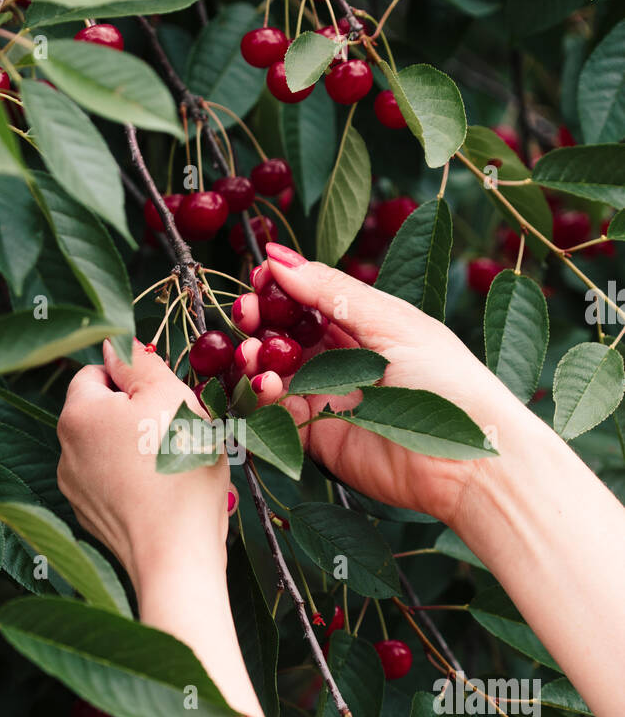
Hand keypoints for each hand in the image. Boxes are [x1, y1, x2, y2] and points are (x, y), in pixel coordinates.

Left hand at [57, 339, 230, 595]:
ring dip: (140, 450)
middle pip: (105, 413)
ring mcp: (76, 491)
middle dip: (140, 416)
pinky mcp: (94, 521)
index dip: (135, 379)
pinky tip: (167, 495)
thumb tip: (115, 344)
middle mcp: (64, 451)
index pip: (97, 373)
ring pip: (112, 451)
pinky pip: (116, 486)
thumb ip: (140, 363)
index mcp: (76, 414)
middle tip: (179, 431)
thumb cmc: (178, 468)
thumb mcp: (170, 396)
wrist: (176, 554)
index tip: (166, 398)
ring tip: (177, 466)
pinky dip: (138, 484)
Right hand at [240, 244, 531, 525]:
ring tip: (251, 353)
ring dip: (255, 359)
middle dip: (260, 321)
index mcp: (367, 326)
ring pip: (274, 374)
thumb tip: (279, 256)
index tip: (259, 275)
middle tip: (247, 312)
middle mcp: (344, 361)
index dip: (282, 287)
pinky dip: (263, 398)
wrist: (469, 460)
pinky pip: (279, 414)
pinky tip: (266, 384)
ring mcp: (329, 400)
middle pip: (285, 335)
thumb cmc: (448, 382)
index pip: (311, 299)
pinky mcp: (320, 439)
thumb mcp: (392, 322)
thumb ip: (333, 292)